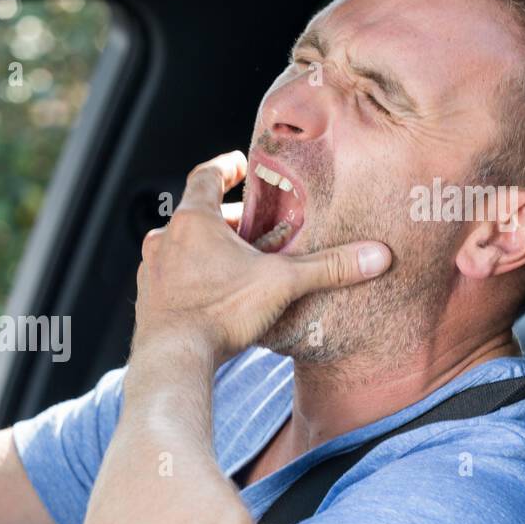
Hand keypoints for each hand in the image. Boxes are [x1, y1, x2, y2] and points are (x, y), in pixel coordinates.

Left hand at [133, 150, 390, 362]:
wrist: (173, 359)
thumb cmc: (220, 313)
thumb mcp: (282, 283)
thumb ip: (328, 267)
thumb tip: (376, 256)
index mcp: (194, 221)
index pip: (207, 176)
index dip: (227, 167)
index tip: (240, 165)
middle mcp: (166, 239)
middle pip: (198, 214)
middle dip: (228, 218)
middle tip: (255, 226)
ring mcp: (152, 269)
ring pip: (182, 246)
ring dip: (208, 247)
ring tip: (238, 261)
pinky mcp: (148, 298)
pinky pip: (172, 275)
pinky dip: (193, 274)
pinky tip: (215, 292)